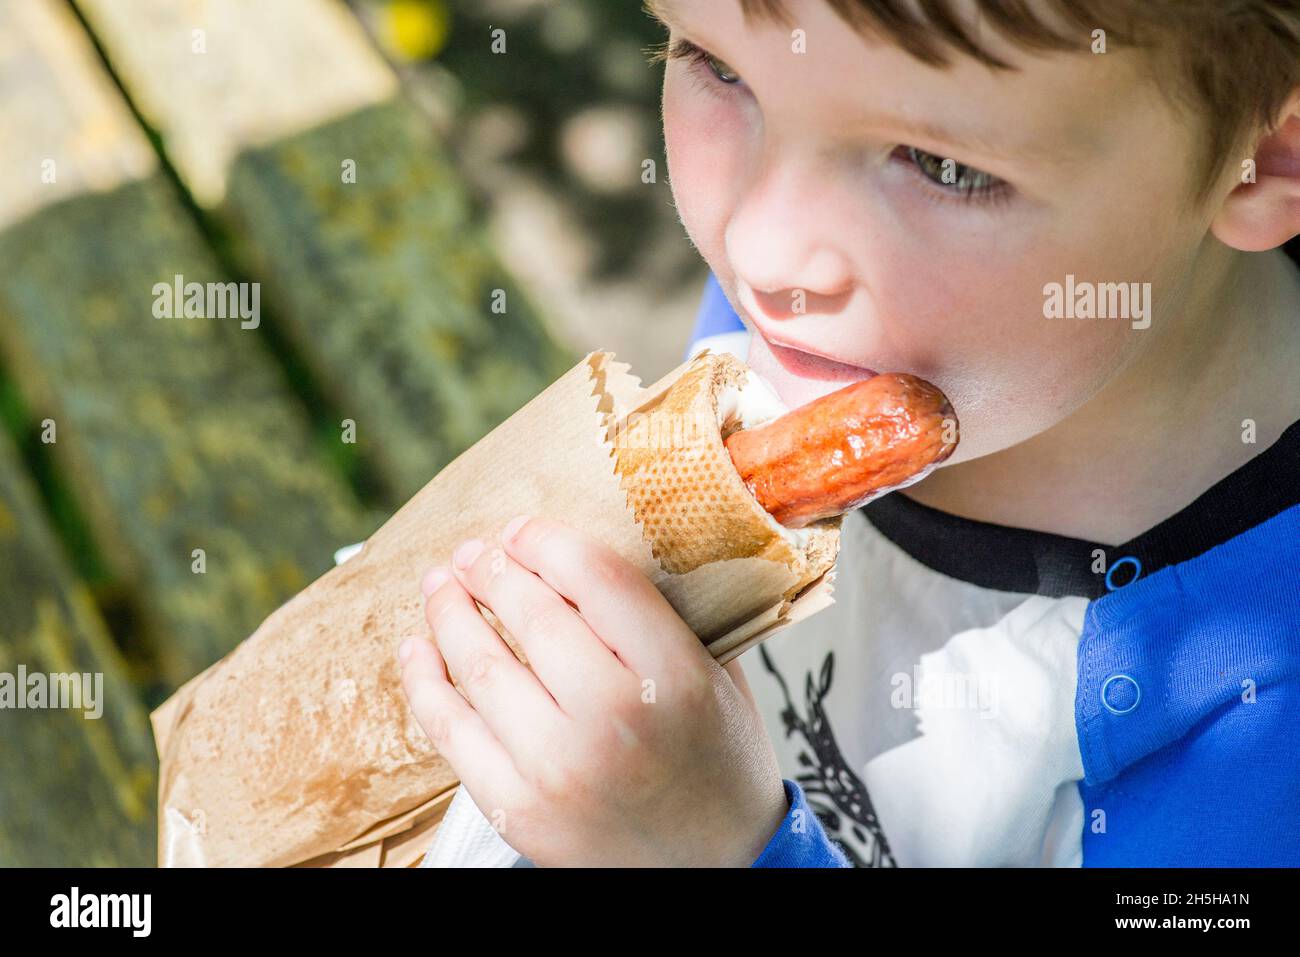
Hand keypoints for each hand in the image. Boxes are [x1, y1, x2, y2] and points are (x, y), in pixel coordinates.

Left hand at [398, 515, 787, 866]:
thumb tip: (582, 555)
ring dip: (449, 614)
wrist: (721, 867)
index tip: (522, 529)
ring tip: (441, 588)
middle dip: (490, 569)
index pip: (593, 576)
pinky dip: (424, 682)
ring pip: (479, 666)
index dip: (545, 540)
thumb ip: (662, 615)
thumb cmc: (720, 763)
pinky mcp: (518, 809)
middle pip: (531, 614)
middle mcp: (613, 720)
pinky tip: (418, 651)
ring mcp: (558, 770)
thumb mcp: (718, 675)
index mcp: (674, 675)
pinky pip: (450, 731)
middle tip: (473, 553)